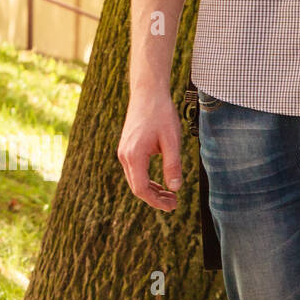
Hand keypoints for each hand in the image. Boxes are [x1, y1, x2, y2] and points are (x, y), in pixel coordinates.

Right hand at [117, 87, 183, 210]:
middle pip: (137, 187)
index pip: (141, 188)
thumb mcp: (172, 140)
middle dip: (155, 198)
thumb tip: (175, 188)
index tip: (172, 206)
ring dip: (152, 190)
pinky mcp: (128, 148)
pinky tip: (162, 183)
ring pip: (136, 180)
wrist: (148, 93)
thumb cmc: (162, 114)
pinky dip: (148, 180)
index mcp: (134, 156)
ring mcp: (124, 152)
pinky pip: (136, 171)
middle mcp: (125, 156)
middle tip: (174, 204)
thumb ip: (173, 165)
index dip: (156, 201)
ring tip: (171, 196)